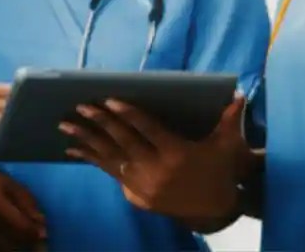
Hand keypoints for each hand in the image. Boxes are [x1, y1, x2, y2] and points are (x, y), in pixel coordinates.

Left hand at [61, 94, 248, 220]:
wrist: (214, 210)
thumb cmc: (218, 169)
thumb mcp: (226, 145)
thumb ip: (229, 119)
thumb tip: (239, 95)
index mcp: (177, 154)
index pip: (148, 130)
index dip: (128, 114)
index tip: (109, 100)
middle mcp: (157, 171)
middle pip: (123, 142)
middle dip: (100, 123)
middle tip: (81, 106)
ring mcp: (143, 186)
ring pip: (110, 158)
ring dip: (86, 140)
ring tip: (65, 125)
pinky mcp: (135, 195)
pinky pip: (110, 173)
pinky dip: (91, 160)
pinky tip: (73, 150)